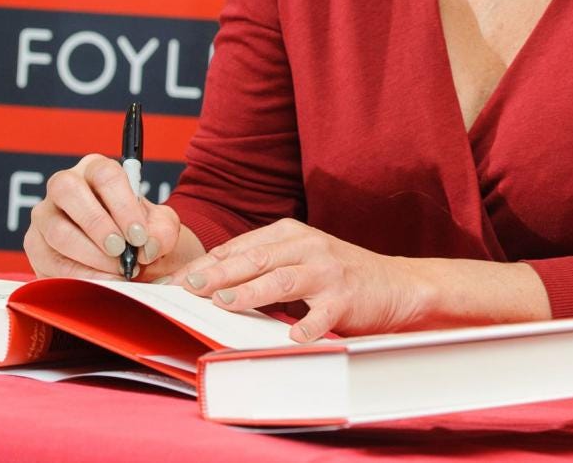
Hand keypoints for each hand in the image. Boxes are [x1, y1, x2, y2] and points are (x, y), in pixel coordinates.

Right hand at [24, 153, 197, 280]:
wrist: (128, 257)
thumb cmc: (140, 233)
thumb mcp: (162, 227)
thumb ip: (163, 232)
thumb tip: (147, 247)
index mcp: (97, 170)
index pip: (105, 175)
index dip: (123, 205)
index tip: (139, 236)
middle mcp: (64, 185)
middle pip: (68, 191)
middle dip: (97, 225)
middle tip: (120, 251)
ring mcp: (45, 215)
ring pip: (57, 231)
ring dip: (90, 256)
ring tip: (117, 271)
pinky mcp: (35, 246)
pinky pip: (48, 261)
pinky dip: (79, 275)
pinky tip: (102, 282)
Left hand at [160, 219, 429, 339]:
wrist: (396, 285)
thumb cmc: (340, 275)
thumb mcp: (300, 259)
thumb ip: (262, 266)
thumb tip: (210, 282)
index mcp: (291, 234)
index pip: (240, 246)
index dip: (207, 263)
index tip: (176, 281)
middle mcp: (308, 246)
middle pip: (255, 258)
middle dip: (218, 273)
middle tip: (188, 286)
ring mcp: (327, 271)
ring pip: (281, 279)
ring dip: (250, 292)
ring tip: (224, 302)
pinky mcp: (345, 297)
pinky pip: (321, 314)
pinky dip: (306, 327)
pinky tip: (292, 337)